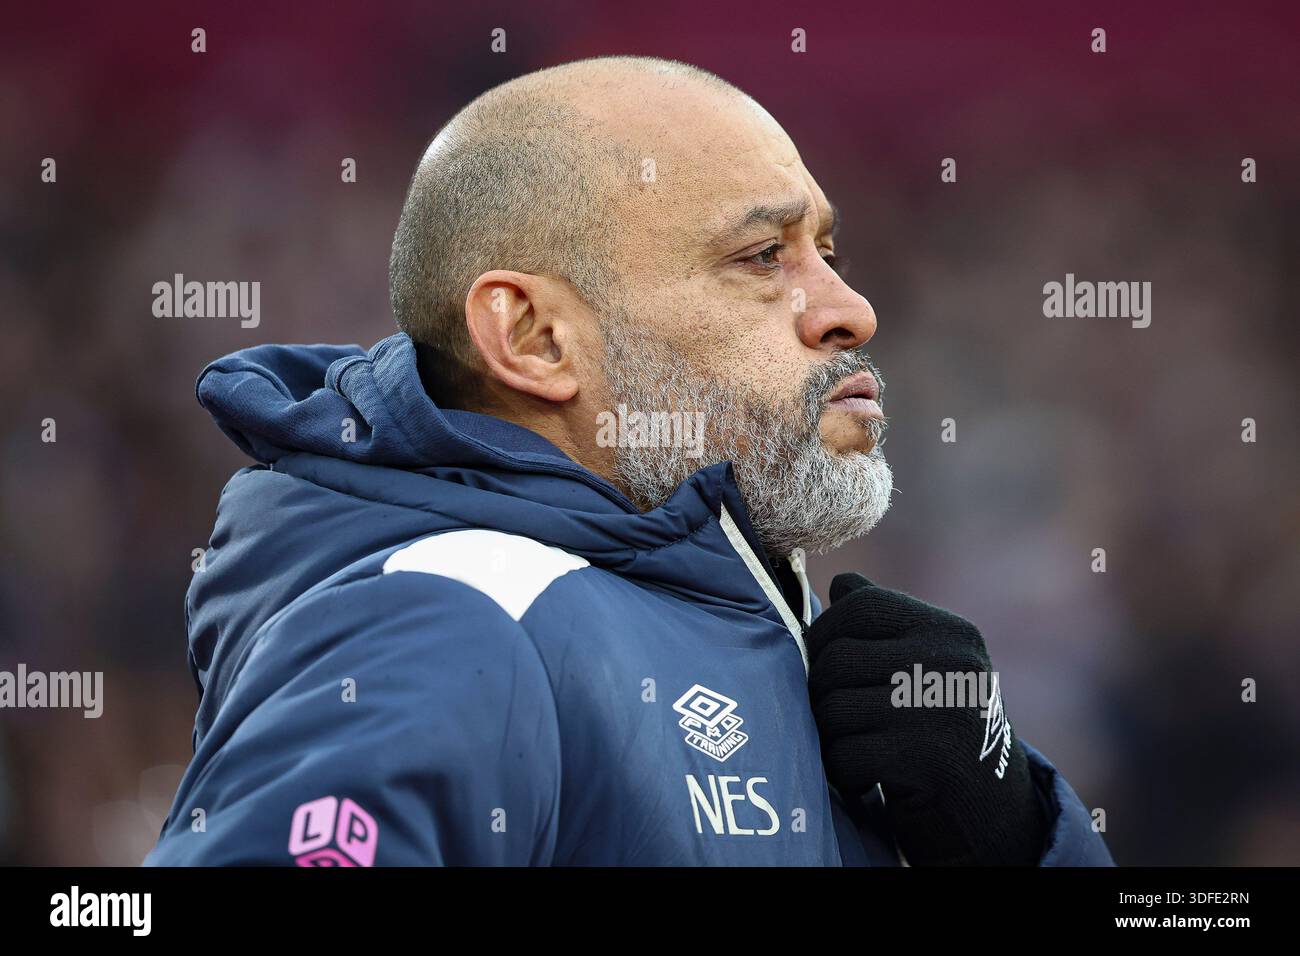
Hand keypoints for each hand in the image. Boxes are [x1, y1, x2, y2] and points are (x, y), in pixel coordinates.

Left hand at [805, 573, 1047, 864]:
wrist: (994, 811)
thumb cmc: (942, 730)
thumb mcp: (925, 666)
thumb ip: (885, 623)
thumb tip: (841, 583)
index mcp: (950, 631)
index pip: (862, 606)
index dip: (825, 633)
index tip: (826, 662)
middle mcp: (951, 662)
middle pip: (837, 659)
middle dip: (821, 692)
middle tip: (837, 717)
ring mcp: (943, 710)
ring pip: (834, 708)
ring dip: (831, 736)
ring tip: (852, 745)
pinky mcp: (932, 760)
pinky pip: (847, 755)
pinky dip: (842, 772)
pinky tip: (861, 777)